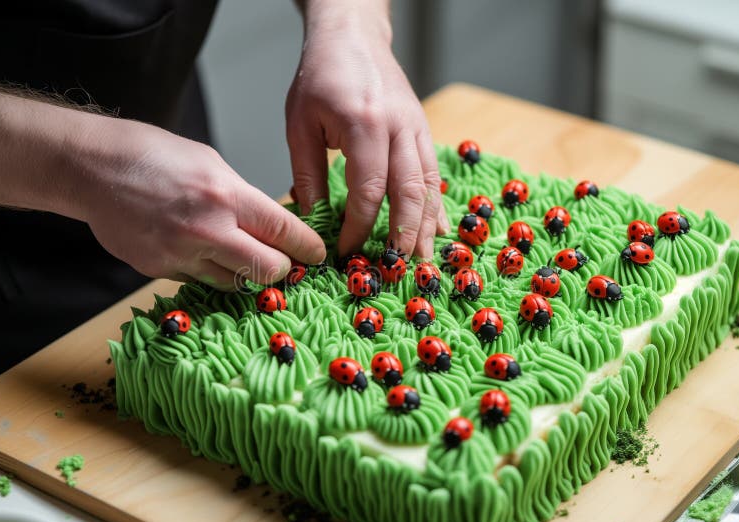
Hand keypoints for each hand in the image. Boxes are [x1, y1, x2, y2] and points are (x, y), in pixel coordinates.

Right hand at [78, 120, 325, 289]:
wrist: (92, 167)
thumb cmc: (153, 156)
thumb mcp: (211, 164)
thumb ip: (243, 199)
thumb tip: (270, 226)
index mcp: (227, 196)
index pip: (284, 233)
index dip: (308, 249)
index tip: (316, 255)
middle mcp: (207, 230)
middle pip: (267, 270)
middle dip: (282, 269)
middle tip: (284, 263)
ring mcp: (180, 254)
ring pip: (235, 283)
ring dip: (244, 273)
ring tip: (238, 254)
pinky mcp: (158, 270)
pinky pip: (199, 280)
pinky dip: (208, 270)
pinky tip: (199, 250)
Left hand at [285, 0, 449, 259]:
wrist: (353, 36)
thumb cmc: (321, 77)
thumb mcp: (300, 124)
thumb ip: (308, 174)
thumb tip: (314, 222)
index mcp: (364, 125)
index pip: (368, 190)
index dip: (359, 227)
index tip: (347, 252)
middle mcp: (398, 127)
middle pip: (409, 192)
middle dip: (404, 235)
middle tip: (397, 268)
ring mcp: (417, 128)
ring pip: (429, 185)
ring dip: (427, 227)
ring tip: (424, 261)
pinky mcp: (423, 130)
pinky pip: (435, 173)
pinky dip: (437, 205)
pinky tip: (438, 229)